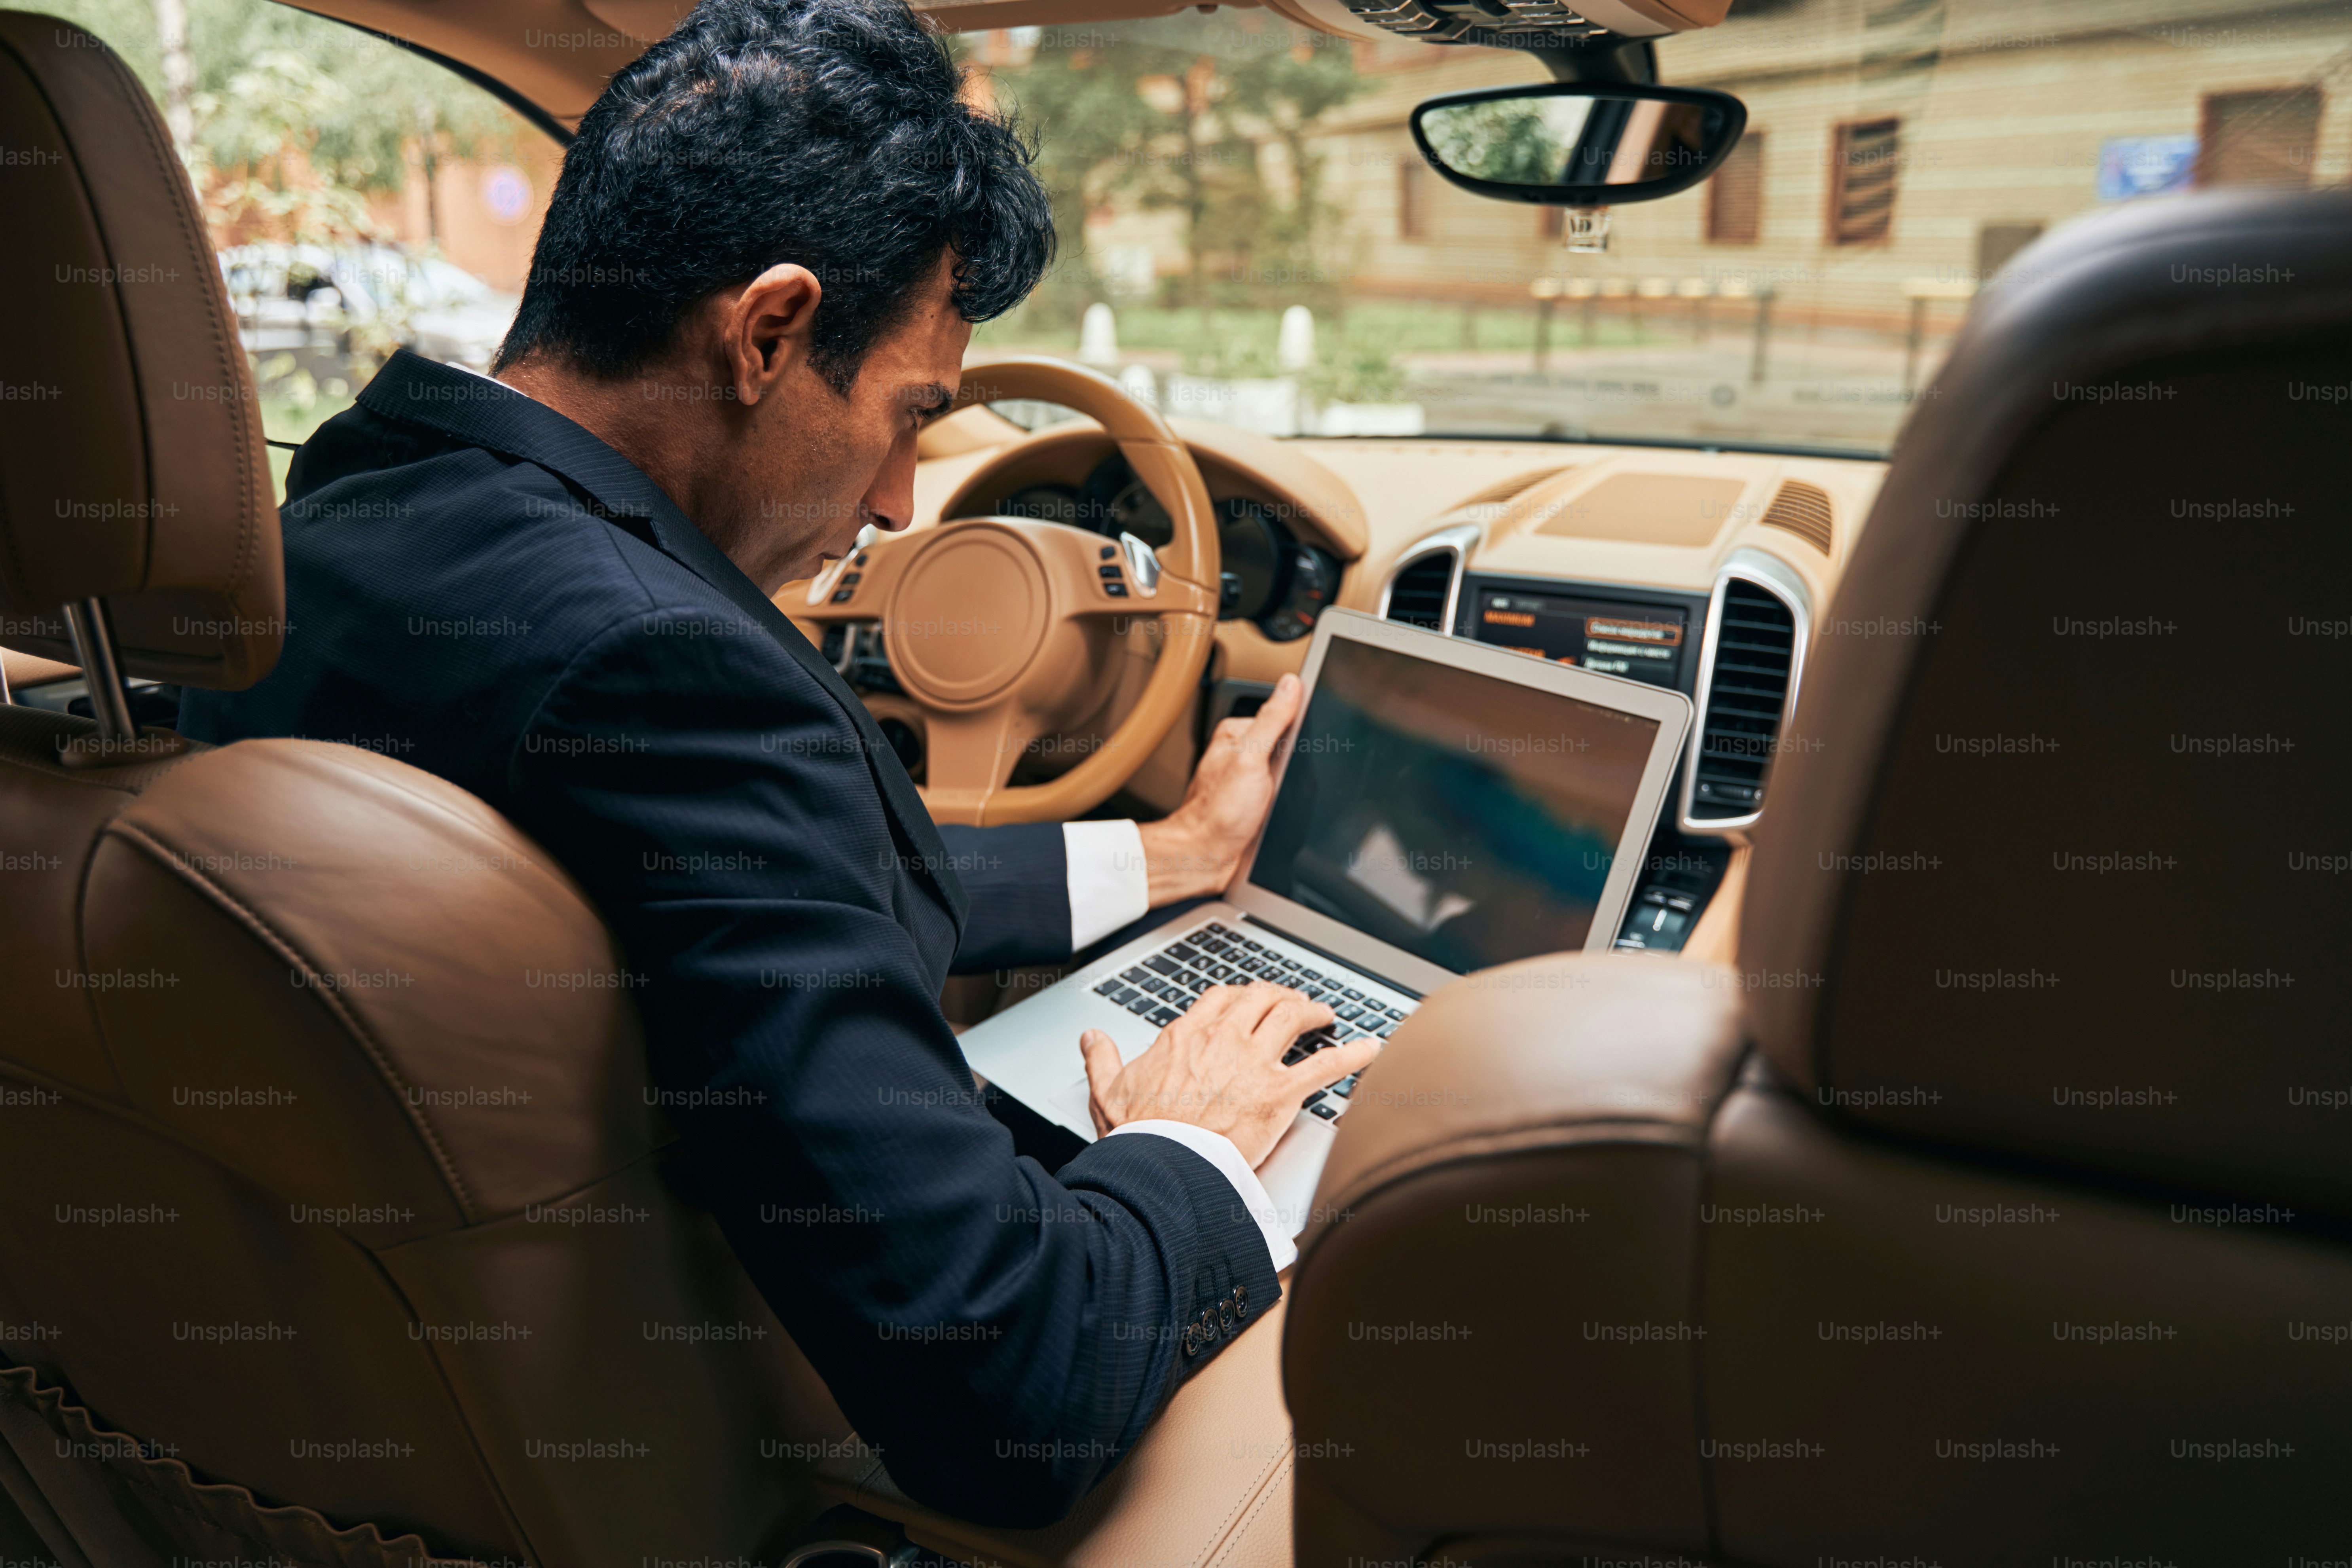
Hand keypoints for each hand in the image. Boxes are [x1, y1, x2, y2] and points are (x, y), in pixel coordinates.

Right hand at [1080, 980, 1379, 1166]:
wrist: (1161, 1169)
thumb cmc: (1138, 1136)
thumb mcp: (1107, 1092)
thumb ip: (1101, 1059)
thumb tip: (1090, 1038)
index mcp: (1185, 1038)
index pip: (1220, 1000)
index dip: (1240, 996)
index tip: (1249, 1000)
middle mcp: (1223, 1041)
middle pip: (1260, 999)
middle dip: (1280, 995)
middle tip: (1294, 1003)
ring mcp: (1253, 1064)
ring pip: (1292, 1018)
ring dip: (1313, 1012)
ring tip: (1326, 1015)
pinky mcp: (1279, 1094)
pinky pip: (1325, 1065)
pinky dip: (1352, 1055)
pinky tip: (1371, 1048)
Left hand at [1136, 672, 1302, 905]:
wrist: (1206, 857)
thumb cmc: (1219, 813)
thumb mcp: (1251, 758)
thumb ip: (1272, 719)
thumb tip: (1291, 684)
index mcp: (1238, 733)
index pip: (1283, 717)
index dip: (1299, 734)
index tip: (1294, 755)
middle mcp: (1242, 752)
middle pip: (1290, 747)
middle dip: (1297, 766)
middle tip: (1279, 784)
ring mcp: (1249, 777)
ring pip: (1290, 773)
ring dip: (1293, 788)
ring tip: (1274, 802)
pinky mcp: (1256, 800)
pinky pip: (1284, 794)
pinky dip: (1287, 803)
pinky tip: (1275, 813)